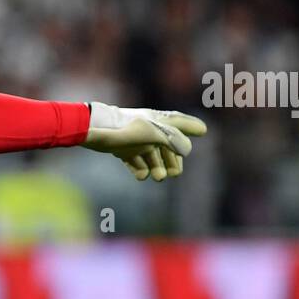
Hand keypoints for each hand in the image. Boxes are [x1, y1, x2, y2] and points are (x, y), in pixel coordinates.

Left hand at [83, 102, 207, 181]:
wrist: (95, 131)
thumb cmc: (127, 129)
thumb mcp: (155, 133)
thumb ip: (174, 140)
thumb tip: (187, 150)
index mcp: (158, 121)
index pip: (180, 121)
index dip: (191, 126)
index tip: (202, 130)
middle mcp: (149, 130)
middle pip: (168, 147)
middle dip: (173, 161)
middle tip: (173, 173)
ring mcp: (136, 140)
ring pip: (152, 156)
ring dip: (157, 168)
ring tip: (158, 177)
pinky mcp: (123, 149)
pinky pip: (136, 162)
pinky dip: (140, 169)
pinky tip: (142, 176)